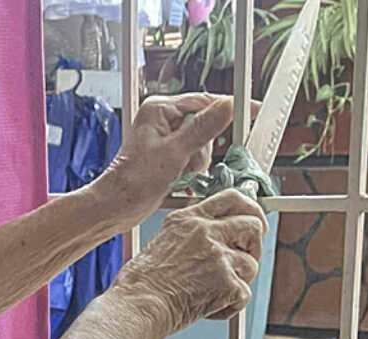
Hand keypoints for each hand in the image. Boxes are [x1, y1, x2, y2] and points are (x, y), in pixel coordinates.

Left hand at [94, 93, 253, 231]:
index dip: (229, 107)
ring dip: (196, 165)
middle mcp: (163, 120)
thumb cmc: (133, 181)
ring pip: (202, 147)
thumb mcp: (174, 153)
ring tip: (177, 175)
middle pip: (206, 126)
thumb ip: (203, 128)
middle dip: (202, 150)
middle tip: (187, 163)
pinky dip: (192, 173)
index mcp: (160, 109)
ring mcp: (166, 139)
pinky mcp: (168, 157)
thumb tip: (227, 106)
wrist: (115, 208)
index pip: (204, 101)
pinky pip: (194, 160)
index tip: (252, 109)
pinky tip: (178, 182)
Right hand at [111, 189, 266, 333]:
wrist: (140, 304)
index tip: (256, 222)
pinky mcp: (227, 283)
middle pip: (253, 226)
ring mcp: (219, 257)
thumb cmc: (143, 282)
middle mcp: (207, 232)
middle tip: (245, 260)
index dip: (251, 209)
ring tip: (214, 292)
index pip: (232, 199)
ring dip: (238, 281)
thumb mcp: (164, 241)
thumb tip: (217, 239)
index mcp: (190, 219)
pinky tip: (209, 308)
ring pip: (251, 264)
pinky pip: (243, 294)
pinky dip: (230, 306)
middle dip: (254, 245)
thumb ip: (192, 234)